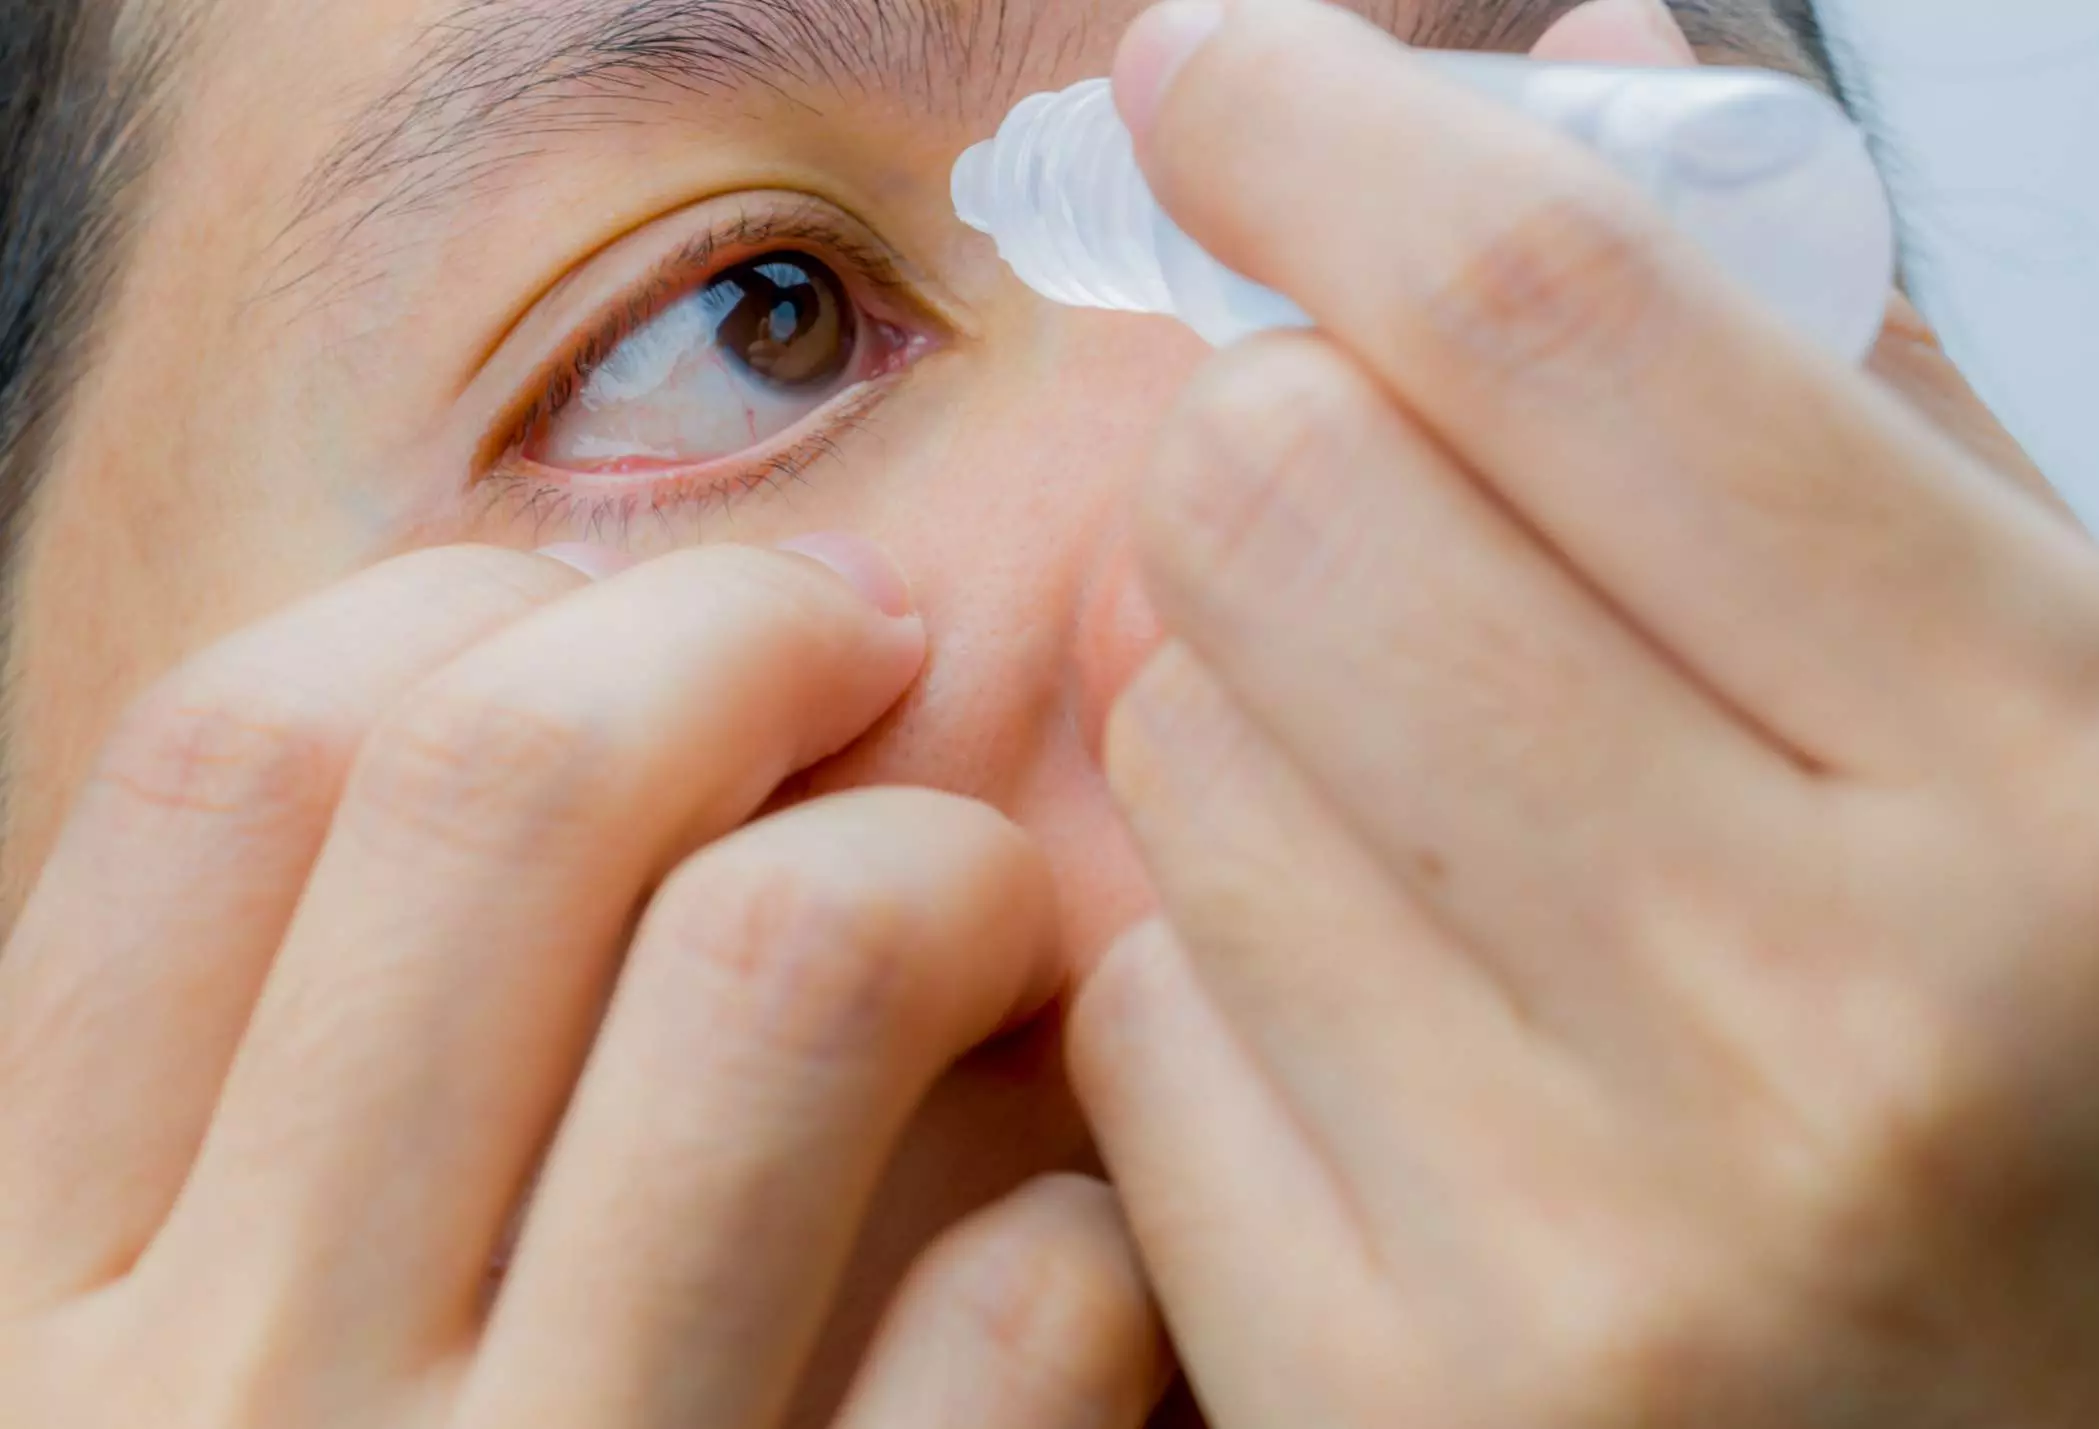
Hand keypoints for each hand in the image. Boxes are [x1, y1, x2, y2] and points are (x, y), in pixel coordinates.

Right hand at [0, 540, 1165, 1428]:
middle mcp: (228, 1413)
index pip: (226, 780)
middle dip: (739, 639)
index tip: (612, 627)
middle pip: (515, 793)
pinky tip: (1074, 1246)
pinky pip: (1008, 1314)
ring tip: (995, 901)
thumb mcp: (151, 1407)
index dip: (453, 628)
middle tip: (876, 648)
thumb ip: (241, 1146)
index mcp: (25, 1312)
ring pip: (784, 969)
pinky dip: (1080, 1220)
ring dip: (948, 870)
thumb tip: (483, 763)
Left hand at [1070, 0, 2098, 1424]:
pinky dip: (1213, 976)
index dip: (1326, 133)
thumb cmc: (2042, 1096)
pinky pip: (1134, 1017)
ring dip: (1244, 725)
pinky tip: (1379, 1044)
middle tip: (1350, 497)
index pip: (1557, 319)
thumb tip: (1573, 83)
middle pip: (1280, 503)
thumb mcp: (2059, 731)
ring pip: (1173, 757)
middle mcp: (1819, 1023)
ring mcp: (1584, 1250)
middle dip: (1267, 440)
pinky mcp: (1384, 1406)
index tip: (1216, 76)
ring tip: (1426, 831)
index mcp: (2037, 789)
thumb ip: (1836, 403)